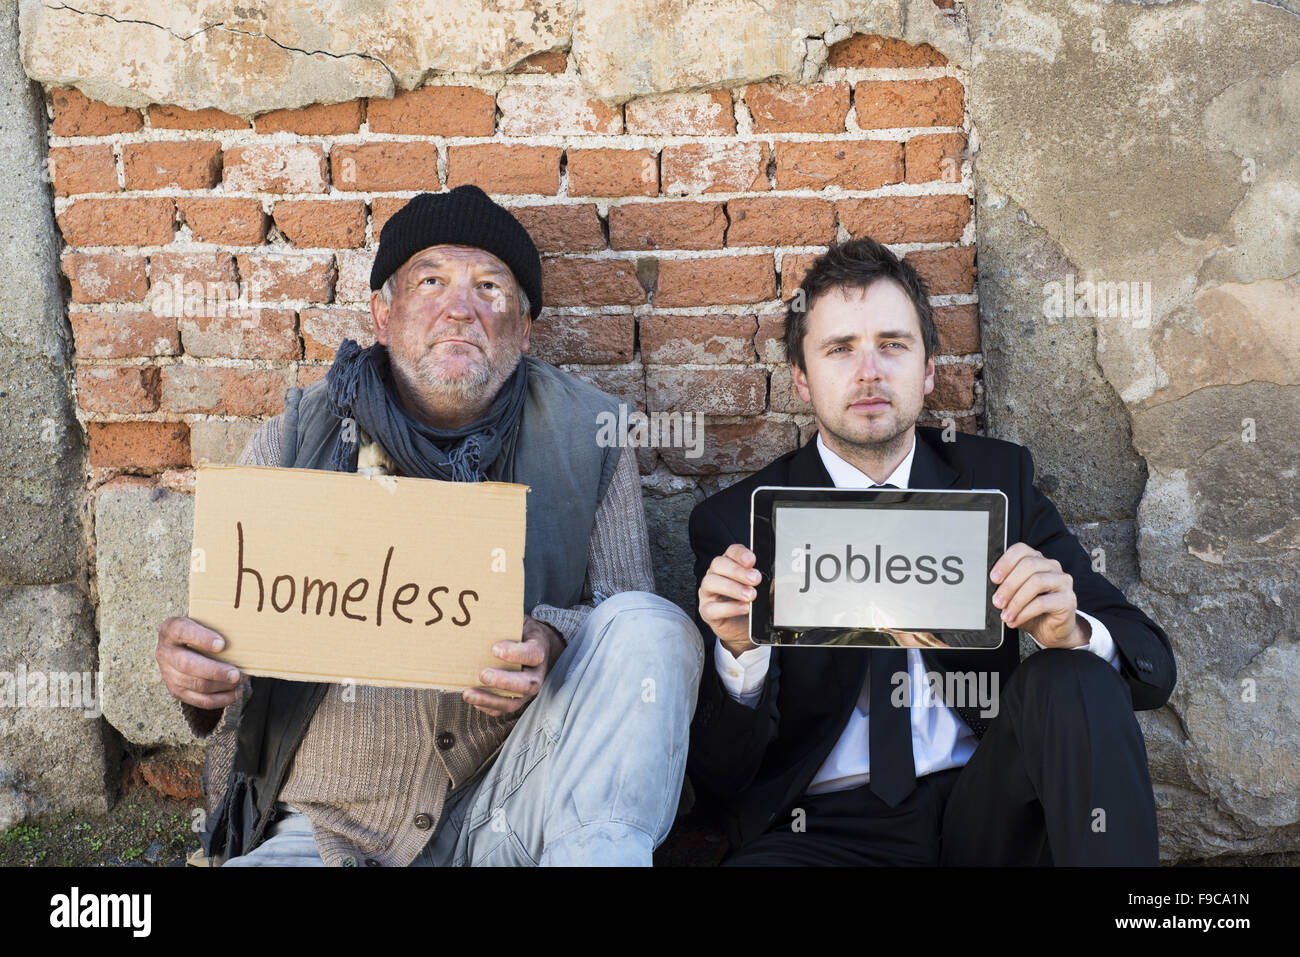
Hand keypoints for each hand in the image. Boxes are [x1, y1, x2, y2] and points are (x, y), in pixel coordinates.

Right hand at [156, 616, 243, 710]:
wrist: (181, 644)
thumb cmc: (200, 629)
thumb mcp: (203, 620)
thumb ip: (217, 623)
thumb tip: (244, 633)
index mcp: (171, 629)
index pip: (182, 631)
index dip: (201, 638)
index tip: (221, 644)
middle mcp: (165, 652)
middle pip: (187, 665)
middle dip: (215, 671)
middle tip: (236, 673)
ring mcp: (168, 674)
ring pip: (196, 685)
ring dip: (222, 685)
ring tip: (240, 679)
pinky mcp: (176, 691)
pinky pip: (199, 700)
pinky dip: (221, 699)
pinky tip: (236, 692)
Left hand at [463, 615, 563, 716]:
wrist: (534, 646)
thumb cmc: (520, 632)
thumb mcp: (519, 622)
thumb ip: (506, 623)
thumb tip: (480, 615)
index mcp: (539, 649)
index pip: (534, 654)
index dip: (515, 653)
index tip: (494, 648)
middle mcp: (538, 673)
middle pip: (528, 684)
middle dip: (504, 681)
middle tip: (483, 674)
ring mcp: (528, 689)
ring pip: (515, 701)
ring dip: (491, 699)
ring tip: (468, 693)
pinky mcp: (518, 699)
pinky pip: (505, 709)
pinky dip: (489, 707)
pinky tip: (474, 701)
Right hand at [698, 543, 760, 657]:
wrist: (744, 630)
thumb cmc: (752, 605)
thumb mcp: (763, 591)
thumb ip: (768, 583)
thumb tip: (781, 580)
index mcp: (729, 565)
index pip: (731, 552)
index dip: (740, 554)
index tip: (752, 560)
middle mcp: (715, 575)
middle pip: (719, 564)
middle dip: (737, 571)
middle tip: (755, 579)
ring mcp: (708, 593)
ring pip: (711, 582)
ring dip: (733, 588)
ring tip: (750, 595)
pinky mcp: (707, 611)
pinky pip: (713, 608)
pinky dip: (730, 608)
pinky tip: (744, 608)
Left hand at [989, 544, 1088, 647]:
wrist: (1050, 630)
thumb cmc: (1032, 610)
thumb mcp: (1014, 596)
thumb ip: (1006, 587)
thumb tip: (993, 590)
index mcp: (1037, 560)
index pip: (1021, 550)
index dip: (1005, 562)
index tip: (993, 579)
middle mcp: (1052, 567)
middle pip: (1028, 566)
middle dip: (1008, 585)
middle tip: (997, 602)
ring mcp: (1063, 582)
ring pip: (1036, 582)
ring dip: (1016, 601)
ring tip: (1005, 615)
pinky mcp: (1068, 600)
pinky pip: (1042, 603)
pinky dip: (1024, 613)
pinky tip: (1016, 620)